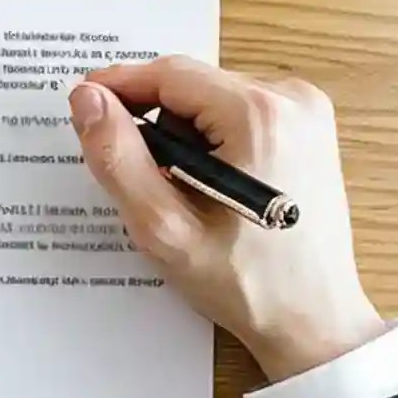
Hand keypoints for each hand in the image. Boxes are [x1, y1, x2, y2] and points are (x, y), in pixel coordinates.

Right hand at [69, 58, 384, 381]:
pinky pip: (240, 114)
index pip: (170, 74)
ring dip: (184, 134)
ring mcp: (308, 113)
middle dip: (155, 121)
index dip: (119, 86)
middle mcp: (293, 100)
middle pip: (193, 85)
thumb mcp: (165, 227)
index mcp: (260, 116)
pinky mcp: (310, 130)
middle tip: (141, 178)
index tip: (82, 104)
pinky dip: (212, 139)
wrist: (315, 323)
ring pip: (213, 98)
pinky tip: (210, 186)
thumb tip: (86, 98)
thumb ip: (119, 158)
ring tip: (182, 192)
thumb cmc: (245, 284)